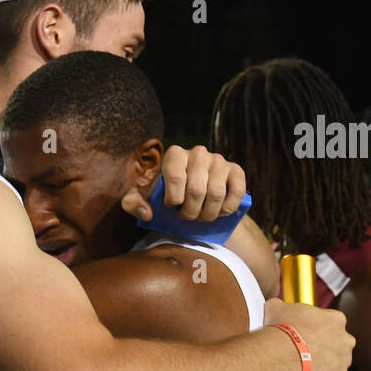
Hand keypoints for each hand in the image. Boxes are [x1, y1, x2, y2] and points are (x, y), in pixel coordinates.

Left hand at [121, 145, 245, 221]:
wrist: (191, 189)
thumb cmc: (163, 191)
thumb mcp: (142, 196)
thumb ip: (133, 202)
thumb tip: (147, 214)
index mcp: (174, 154)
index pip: (175, 177)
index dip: (174, 199)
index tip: (172, 207)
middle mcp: (198, 152)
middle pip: (196, 190)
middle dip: (191, 212)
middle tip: (187, 217)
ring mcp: (218, 160)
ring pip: (216, 194)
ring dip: (209, 214)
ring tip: (202, 217)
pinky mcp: (235, 170)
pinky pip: (237, 191)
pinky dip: (229, 208)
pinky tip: (221, 213)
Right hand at [263, 299, 354, 370]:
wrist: (281, 353)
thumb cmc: (281, 328)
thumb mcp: (276, 307)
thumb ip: (283, 305)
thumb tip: (276, 305)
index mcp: (336, 319)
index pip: (331, 324)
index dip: (317, 330)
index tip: (305, 335)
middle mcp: (346, 339)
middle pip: (338, 344)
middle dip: (325, 348)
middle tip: (305, 352)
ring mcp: (345, 360)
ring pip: (336, 364)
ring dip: (324, 365)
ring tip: (305, 367)